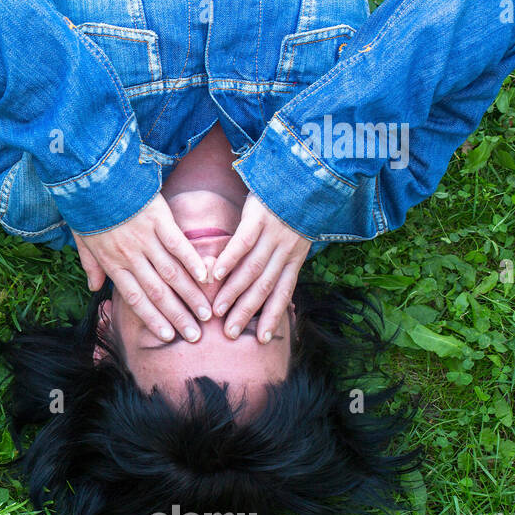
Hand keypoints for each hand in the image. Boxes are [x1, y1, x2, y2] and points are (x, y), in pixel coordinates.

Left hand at [71, 194, 211, 342]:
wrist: (92, 175)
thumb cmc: (88, 209)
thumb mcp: (82, 240)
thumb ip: (90, 265)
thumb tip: (93, 289)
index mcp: (112, 263)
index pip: (135, 299)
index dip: (153, 319)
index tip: (169, 336)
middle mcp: (130, 256)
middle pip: (157, 292)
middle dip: (177, 316)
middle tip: (196, 335)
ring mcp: (145, 238)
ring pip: (171, 273)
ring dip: (190, 295)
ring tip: (207, 313)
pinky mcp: (158, 219)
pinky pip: (178, 244)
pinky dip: (192, 261)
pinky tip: (206, 277)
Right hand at [209, 193, 310, 340]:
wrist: (300, 175)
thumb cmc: (292, 209)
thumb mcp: (294, 238)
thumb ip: (280, 260)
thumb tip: (266, 285)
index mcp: (294, 258)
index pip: (283, 293)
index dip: (273, 316)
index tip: (261, 339)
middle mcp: (285, 251)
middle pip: (264, 287)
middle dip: (247, 313)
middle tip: (229, 333)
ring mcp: (273, 235)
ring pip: (252, 270)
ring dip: (233, 293)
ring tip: (216, 311)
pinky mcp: (259, 218)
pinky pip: (243, 243)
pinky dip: (229, 260)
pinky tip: (214, 274)